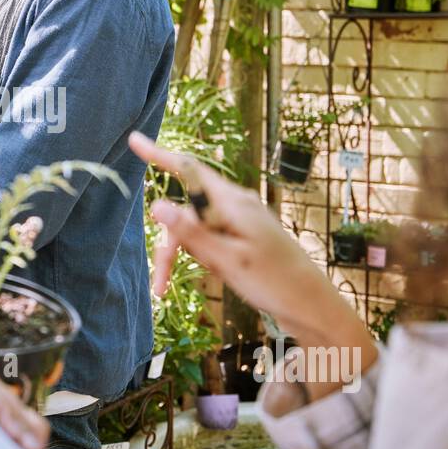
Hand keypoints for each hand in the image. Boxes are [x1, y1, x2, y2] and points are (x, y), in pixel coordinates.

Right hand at [129, 131, 366, 351]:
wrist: (313, 307)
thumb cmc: (275, 284)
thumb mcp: (228, 261)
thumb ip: (192, 233)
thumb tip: (157, 205)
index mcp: (234, 203)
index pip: (190, 170)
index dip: (160, 155)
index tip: (134, 141)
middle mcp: (236, 206)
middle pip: (186, 211)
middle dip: (169, 244)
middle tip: (159, 283)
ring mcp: (241, 222)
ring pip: (195, 229)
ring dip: (182, 256)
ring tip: (172, 289)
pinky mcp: (244, 238)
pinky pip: (210, 239)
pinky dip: (200, 257)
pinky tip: (212, 276)